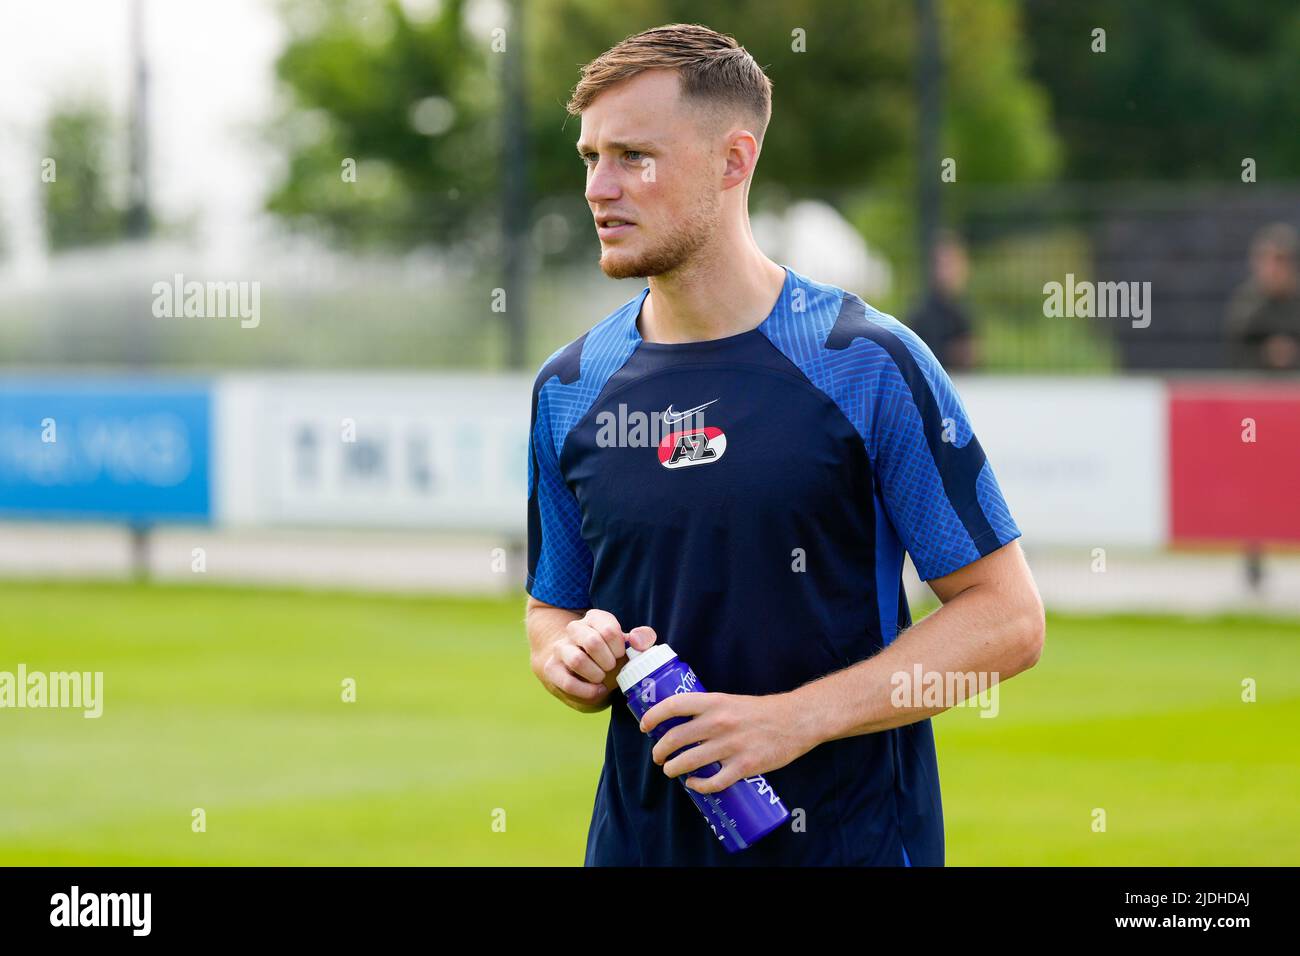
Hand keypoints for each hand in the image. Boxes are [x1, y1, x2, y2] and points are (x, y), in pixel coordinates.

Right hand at [539, 609, 655, 703]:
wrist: (583, 669)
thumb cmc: (610, 654)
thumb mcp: (629, 644)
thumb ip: (643, 638)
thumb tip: (637, 641)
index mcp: (595, 618)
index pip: (608, 629)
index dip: (619, 647)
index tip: (621, 655)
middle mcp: (574, 629)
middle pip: (592, 642)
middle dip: (608, 661)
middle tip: (611, 667)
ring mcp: (560, 648)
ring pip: (577, 660)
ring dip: (596, 674)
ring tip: (602, 678)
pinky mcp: (552, 668)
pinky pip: (568, 682)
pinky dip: (588, 691)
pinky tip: (597, 690)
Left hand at [640, 691, 820, 793]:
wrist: (795, 721)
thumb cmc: (761, 711)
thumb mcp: (730, 701)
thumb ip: (708, 710)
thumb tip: (680, 722)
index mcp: (714, 702)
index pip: (673, 705)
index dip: (653, 716)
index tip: (644, 726)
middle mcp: (719, 722)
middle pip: (674, 738)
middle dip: (659, 751)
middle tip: (657, 756)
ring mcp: (731, 746)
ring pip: (688, 762)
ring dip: (673, 769)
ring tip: (670, 770)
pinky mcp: (744, 767)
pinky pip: (712, 782)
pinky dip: (698, 786)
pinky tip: (693, 784)